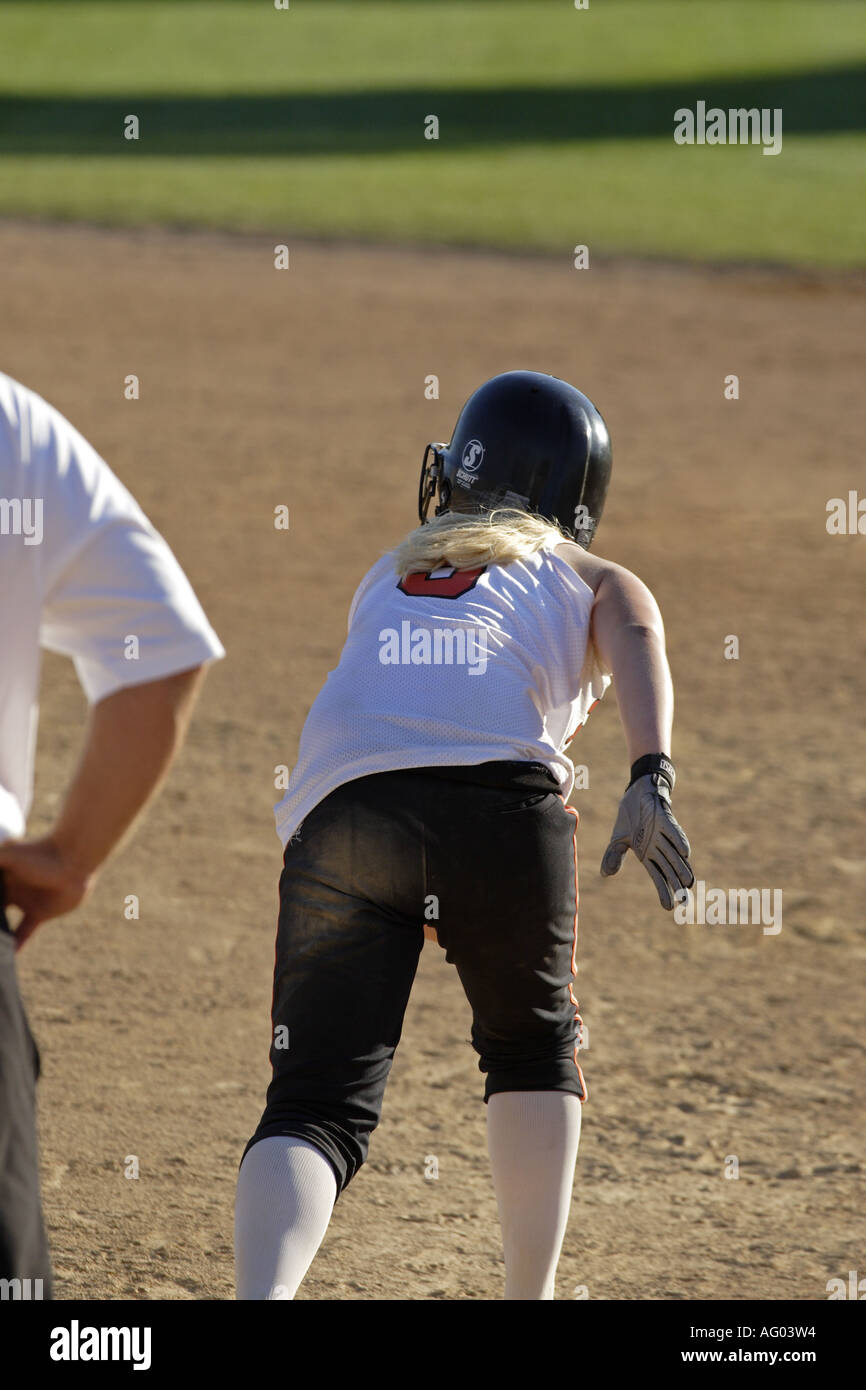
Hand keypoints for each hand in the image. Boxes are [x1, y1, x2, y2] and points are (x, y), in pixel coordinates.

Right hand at [0, 836, 93, 950]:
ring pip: (4, 924)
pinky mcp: (40, 913)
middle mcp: (11, 888)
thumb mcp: (6, 856)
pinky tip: (6, 958)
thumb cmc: (39, 853)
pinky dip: (16, 945)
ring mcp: (25, 901)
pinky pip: (24, 932)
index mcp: (1, 874)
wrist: (74, 859)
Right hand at [600, 774, 693, 909]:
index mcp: (648, 855)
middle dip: (677, 885)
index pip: (658, 876)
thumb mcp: (618, 839)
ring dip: (681, 867)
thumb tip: (606, 875)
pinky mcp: (665, 820)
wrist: (636, 792)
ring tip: (687, 883)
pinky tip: (685, 853)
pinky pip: (673, 832)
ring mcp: (663, 834)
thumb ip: (614, 856)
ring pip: (674, 854)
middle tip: (685, 902)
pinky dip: (678, 841)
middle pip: (669, 869)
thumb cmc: (631, 817)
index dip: (664, 890)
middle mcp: (659, 847)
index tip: (669, 907)